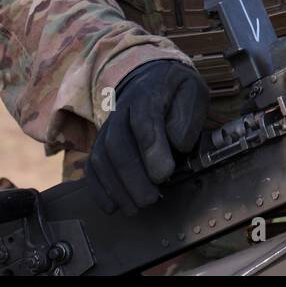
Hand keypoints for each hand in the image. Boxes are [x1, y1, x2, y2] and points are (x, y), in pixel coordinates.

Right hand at [86, 60, 208, 214]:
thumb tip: (178, 145)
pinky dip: (100, 189)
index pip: (143, 119)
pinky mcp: (101, 143)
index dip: (151, 148)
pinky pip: (93, 166)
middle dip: (132, 175)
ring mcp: (108, 127)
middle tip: (150, 199)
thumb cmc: (176, 91)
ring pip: (102, 158)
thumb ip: (187, 116)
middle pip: (117, 143)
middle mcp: (121, 110)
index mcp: (149, 93)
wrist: (151, 78)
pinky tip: (113, 207)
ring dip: (116, 187)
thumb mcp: (193, 92)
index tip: (164, 174)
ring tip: (135, 208)